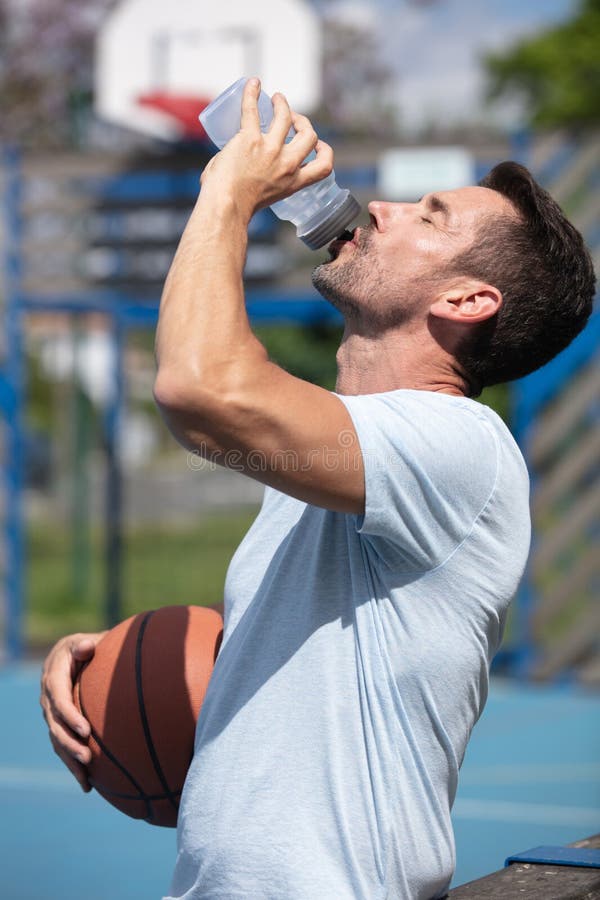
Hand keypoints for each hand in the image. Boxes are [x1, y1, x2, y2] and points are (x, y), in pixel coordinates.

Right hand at [39, 631, 105, 791]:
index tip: (86, 730)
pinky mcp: (58, 725)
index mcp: (54, 677)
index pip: (60, 699)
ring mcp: (51, 714)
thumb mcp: (82, 642)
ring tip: (86, 776)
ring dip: (70, 760)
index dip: (70, 716)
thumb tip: (87, 647)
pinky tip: (86, 784)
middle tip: (88, 758)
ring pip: (57, 741)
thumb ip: (85, 645)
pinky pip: (62, 747)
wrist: (72, 655)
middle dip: (70, 744)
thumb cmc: (84, 648)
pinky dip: (72, 766)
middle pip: (56, 726)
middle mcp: (49, 699)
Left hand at [199, 77, 333, 219]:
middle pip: (309, 136)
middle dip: (303, 123)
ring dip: (282, 104)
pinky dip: (252, 93)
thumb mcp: (264, 198)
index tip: (317, 144)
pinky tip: (253, 84)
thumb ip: (265, 182)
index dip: (325, 151)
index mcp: (293, 183)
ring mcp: (270, 150)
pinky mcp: (250, 139)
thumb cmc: (236, 208)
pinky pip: (253, 109)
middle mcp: (286, 165)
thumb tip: (244, 168)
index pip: (323, 166)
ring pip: (285, 117)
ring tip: (276, 99)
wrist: (226, 207)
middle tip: (291, 119)